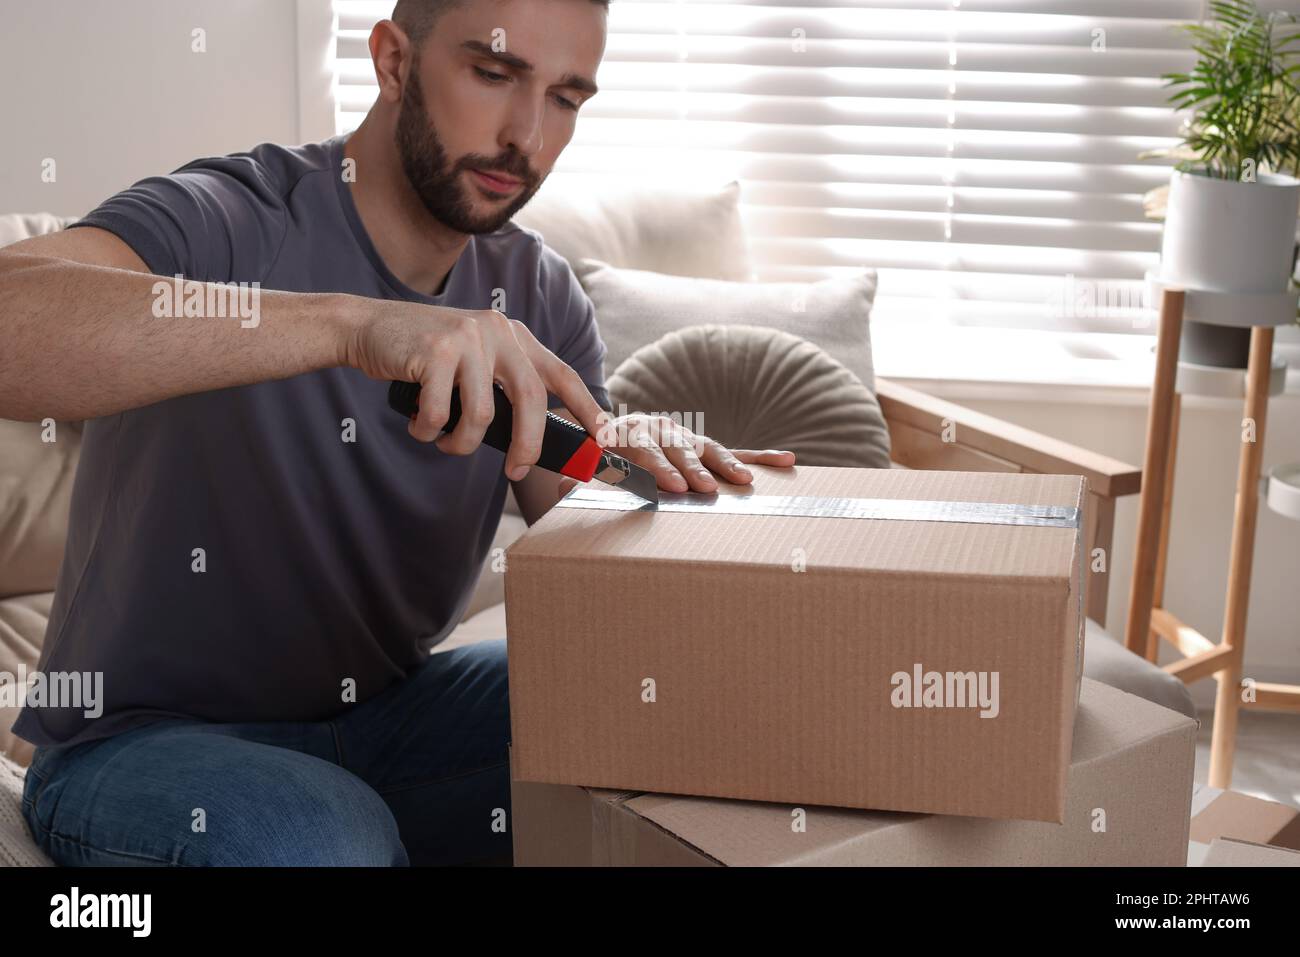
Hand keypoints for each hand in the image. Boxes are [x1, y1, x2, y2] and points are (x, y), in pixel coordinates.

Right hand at [342, 301, 609, 480]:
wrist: (367, 328)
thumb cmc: (423, 358)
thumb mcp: (473, 362)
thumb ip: (501, 387)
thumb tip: (533, 441)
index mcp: (513, 335)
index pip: (561, 374)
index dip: (587, 407)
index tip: (605, 437)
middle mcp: (496, 331)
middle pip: (529, 398)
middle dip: (527, 444)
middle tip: (516, 472)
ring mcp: (466, 338)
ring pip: (481, 415)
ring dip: (461, 443)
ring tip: (443, 442)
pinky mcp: (435, 350)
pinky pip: (441, 414)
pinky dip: (428, 432)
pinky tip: (419, 424)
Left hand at [579, 413, 795, 493]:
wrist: (604, 432)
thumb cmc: (596, 459)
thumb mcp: (583, 467)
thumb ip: (578, 479)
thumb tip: (563, 488)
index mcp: (629, 433)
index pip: (645, 451)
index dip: (660, 470)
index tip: (674, 488)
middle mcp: (661, 430)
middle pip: (680, 449)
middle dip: (695, 470)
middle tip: (707, 489)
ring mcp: (686, 437)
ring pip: (709, 448)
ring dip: (728, 464)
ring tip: (746, 482)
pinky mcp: (704, 446)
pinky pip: (736, 450)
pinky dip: (760, 456)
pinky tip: (787, 460)